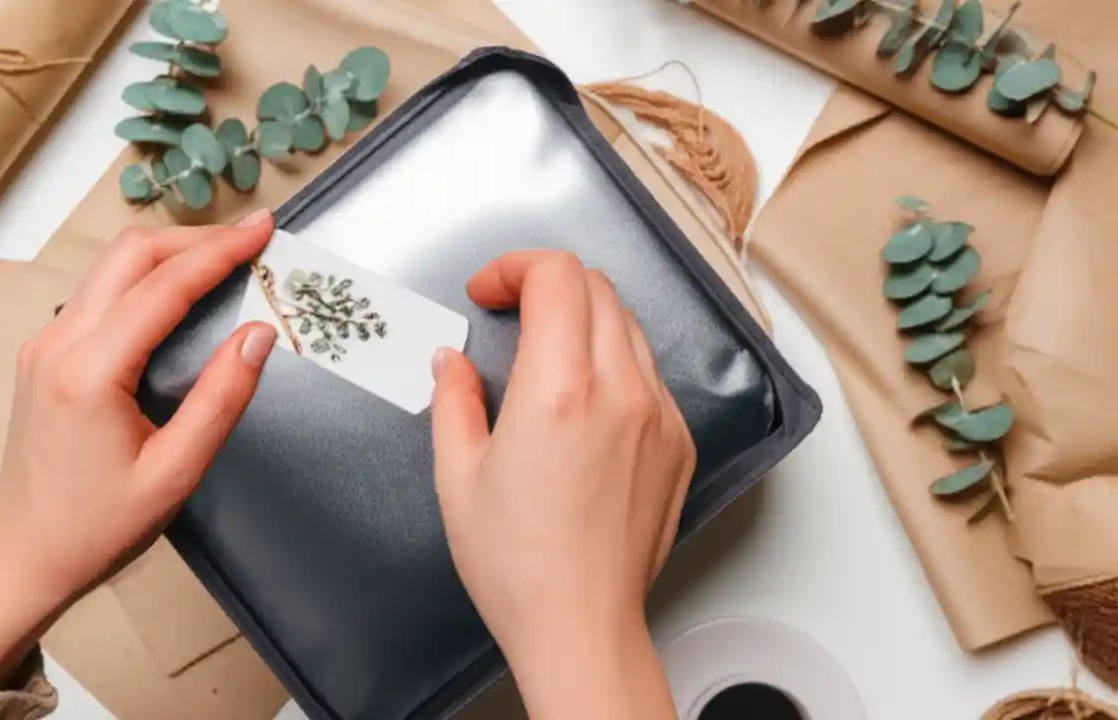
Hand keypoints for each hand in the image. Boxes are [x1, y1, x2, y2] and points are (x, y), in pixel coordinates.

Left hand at [0, 211, 277, 685]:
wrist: (24, 557)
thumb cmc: (99, 527)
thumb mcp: (175, 472)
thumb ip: (221, 398)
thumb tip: (260, 333)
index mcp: (89, 372)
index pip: (163, 287)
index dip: (220, 251)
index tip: (264, 229)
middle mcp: (57, 344)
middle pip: (129, 254)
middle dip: (195, 237)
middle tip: (251, 239)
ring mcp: (44, 344)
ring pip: (111, 267)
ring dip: (170, 253)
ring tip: (226, 258)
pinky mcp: (44, 354)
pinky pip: (100, 293)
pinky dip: (146, 277)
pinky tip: (181, 292)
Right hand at [430, 250, 693, 719]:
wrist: (581, 625)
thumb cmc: (519, 566)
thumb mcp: (458, 477)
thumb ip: (453, 400)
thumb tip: (453, 361)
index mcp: (559, 391)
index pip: (557, 276)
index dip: (515, 266)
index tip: (489, 293)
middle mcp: (620, 392)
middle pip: (596, 288)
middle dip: (546, 285)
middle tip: (510, 315)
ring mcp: (658, 416)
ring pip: (628, 325)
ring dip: (583, 320)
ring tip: (546, 358)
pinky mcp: (677, 443)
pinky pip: (650, 373)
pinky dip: (615, 363)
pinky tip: (583, 403)